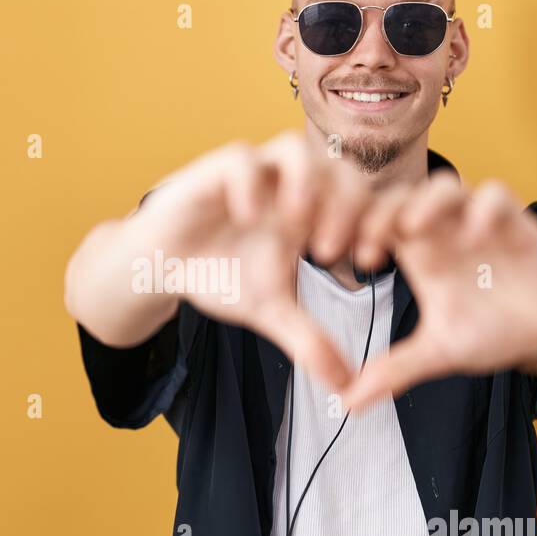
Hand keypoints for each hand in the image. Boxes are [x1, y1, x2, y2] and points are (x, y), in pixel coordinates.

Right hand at [130, 130, 372, 391]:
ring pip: (292, 147)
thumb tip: (347, 388)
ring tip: (297, 222)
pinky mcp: (214, 171)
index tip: (369, 262)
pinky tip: (248, 217)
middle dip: (345, 205)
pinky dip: (249, 183)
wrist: (162, 265)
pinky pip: (240, 158)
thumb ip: (311, 342)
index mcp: (311, 214)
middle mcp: (287, 187)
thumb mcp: (271, 312)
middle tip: (332, 251)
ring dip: (304, 182)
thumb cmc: (220, 275)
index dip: (375, 223)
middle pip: (338, 168)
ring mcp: (253, 175)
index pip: (361, 199)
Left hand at [339, 171, 536, 410]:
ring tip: (412, 230)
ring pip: (443, 186)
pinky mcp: (515, 221)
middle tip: (363, 248)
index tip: (332, 257)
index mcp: (416, 254)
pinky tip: (475, 235)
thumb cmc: (493, 331)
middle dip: (375, 213)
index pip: (370, 222)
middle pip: (398, 197)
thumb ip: (396, 370)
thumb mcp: (440, 352)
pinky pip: (496, 195)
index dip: (347, 229)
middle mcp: (441, 231)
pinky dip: (483, 208)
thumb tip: (348, 404)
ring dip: (425, 202)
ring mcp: (476, 222)